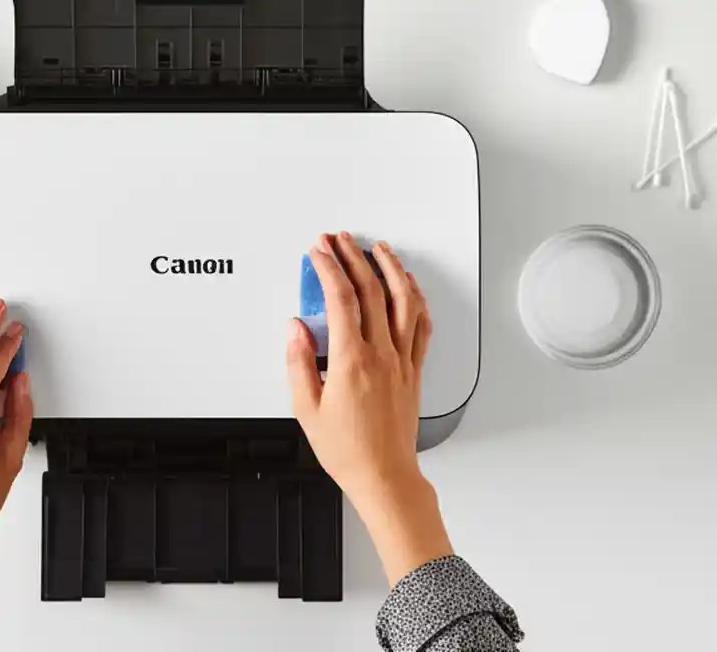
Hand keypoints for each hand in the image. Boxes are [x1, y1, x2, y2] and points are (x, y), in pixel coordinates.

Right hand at [286, 232, 452, 583]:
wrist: (385, 475)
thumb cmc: (348, 450)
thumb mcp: (307, 409)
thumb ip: (299, 362)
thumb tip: (295, 328)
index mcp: (352, 361)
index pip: (341, 299)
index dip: (329, 268)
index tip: (318, 252)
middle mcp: (381, 355)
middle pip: (371, 290)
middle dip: (353, 257)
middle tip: (339, 240)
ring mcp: (402, 360)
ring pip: (403, 300)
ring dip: (390, 268)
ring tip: (378, 249)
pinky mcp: (414, 369)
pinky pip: (421, 324)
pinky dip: (415, 298)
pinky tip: (409, 286)